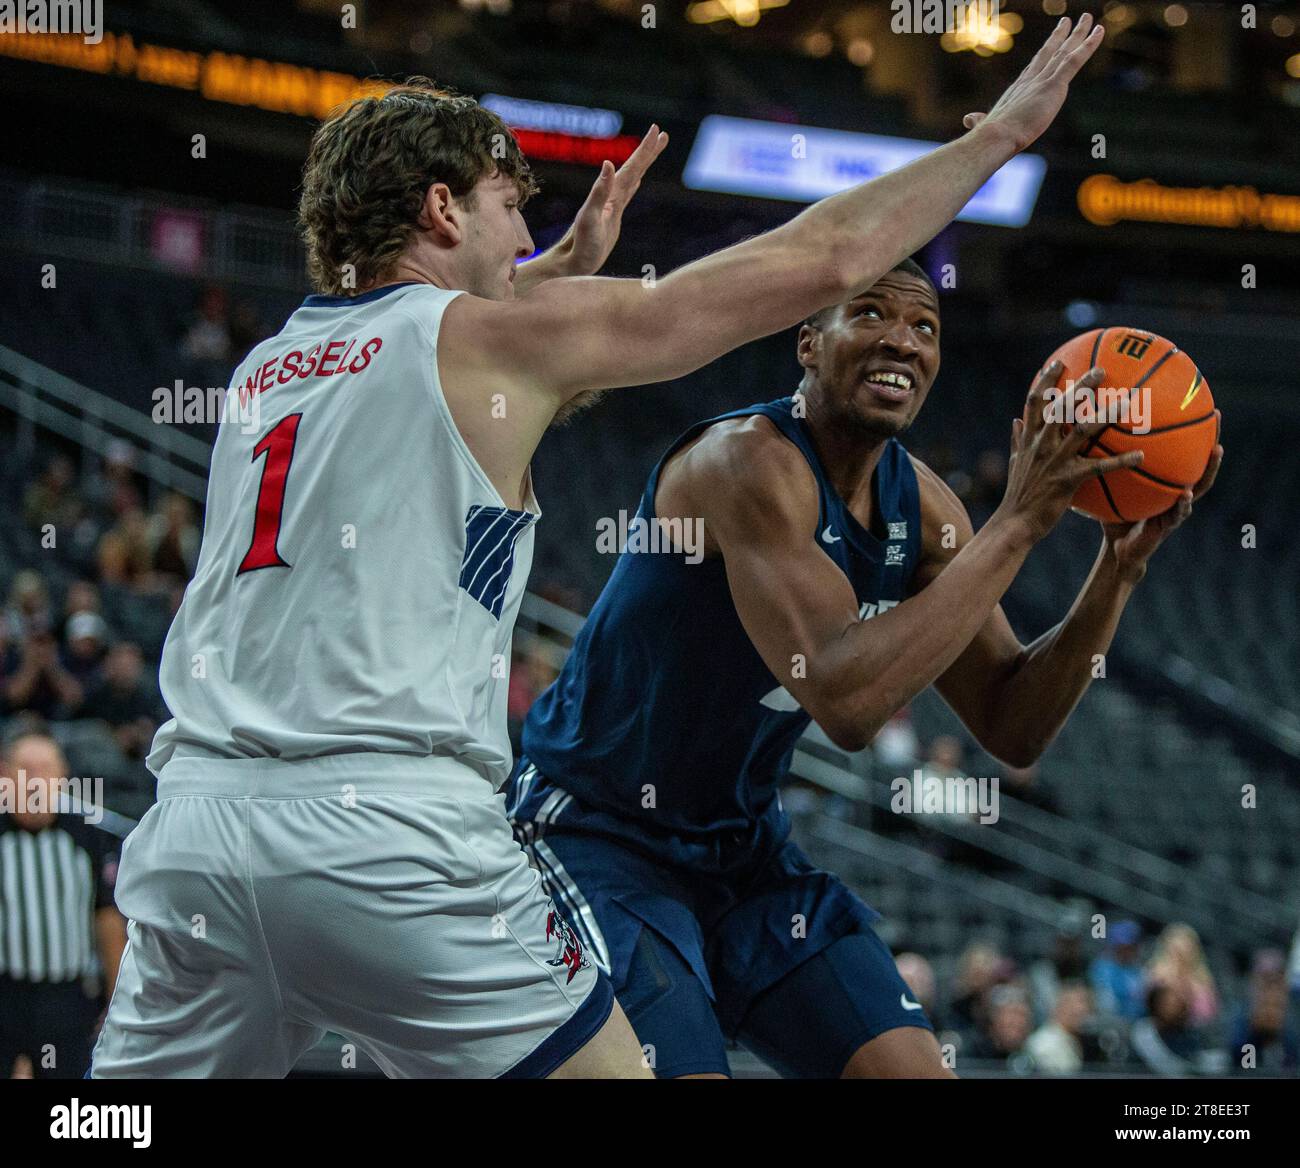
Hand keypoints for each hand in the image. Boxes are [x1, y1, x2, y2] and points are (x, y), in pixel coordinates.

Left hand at [557, 125, 668, 275]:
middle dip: (649, 151)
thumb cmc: (581, 244)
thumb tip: (609, 164)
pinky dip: (634, 184)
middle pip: (634, 168)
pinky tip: (638, 180)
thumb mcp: (591, 218)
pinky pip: (628, 194)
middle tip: (663, 134)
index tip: (657, 130)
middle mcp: (612, 196)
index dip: (645, 149)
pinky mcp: (613, 217)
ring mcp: (613, 206)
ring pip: (633, 178)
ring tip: (654, 150)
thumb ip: (599, 192)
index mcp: (610, 193)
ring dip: (644, 164)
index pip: (632, 167)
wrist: (573, 263)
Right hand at [962, 16, 1104, 151]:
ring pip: (1065, 51)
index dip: (1045, 51)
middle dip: (1062, 35)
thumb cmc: (989, 136)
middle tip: (1070, 20)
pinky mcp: (1054, 85)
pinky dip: (1088, 45)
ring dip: (1079, 34)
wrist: (995, 136)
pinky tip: (1099, 31)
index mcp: (1019, 88)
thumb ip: (980, 120)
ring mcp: (1043, 79)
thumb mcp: (985, 124)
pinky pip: (1075, 59)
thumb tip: (967, 120)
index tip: (1052, 39)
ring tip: (1090, 19)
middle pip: (1050, 52)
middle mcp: (1032, 79)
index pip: (1036, 65)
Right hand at [994, 361, 1143, 544]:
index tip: (1057, 363)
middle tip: (1101, 370)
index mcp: (1029, 438)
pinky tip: (1141, 456)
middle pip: (1062, 407)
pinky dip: (1121, 461)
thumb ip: (1017, 439)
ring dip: (1107, 414)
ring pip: (1083, 430)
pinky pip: (1099, 467)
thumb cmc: (1019, 494)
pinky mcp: (1068, 480)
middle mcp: (1042, 445)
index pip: (1035, 401)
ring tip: (1128, 401)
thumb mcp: (1015, 462)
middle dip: (1081, 386)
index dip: (1045, 380)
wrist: (1016, 523)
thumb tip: (1015, 420)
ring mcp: (1055, 461)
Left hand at [1100, 419, 1221, 580]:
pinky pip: (1179, 513)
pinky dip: (1183, 505)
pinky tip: (1185, 495)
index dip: (1184, 426)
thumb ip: (1102, 465)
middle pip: (1196, 458)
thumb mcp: (1107, 486)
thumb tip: (1084, 434)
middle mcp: (1173, 488)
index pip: (1177, 448)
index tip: (1191, 399)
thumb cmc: (1115, 515)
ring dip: (1211, 468)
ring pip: (1199, 484)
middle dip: (1209, 436)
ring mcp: (1175, 506)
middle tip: (1217, 414)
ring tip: (1218, 451)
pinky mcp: (1168, 526)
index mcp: (1162, 477)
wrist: (1118, 550)